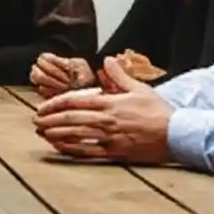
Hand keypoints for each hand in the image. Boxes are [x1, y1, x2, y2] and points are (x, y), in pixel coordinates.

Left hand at [31, 56, 173, 162]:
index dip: (56, 103)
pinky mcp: (114, 153)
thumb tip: (107, 60)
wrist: (177, 134)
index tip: (43, 106)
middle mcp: (106, 120)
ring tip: (42, 133)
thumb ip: (119, 75)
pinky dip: (71, 149)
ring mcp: (109, 138)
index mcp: (110, 103)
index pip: (76, 100)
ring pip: (76, 135)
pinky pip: (87, 152)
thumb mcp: (139, 88)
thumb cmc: (158, 111)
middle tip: (36, 120)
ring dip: (55, 133)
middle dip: (50, 118)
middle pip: (71, 118)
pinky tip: (60, 147)